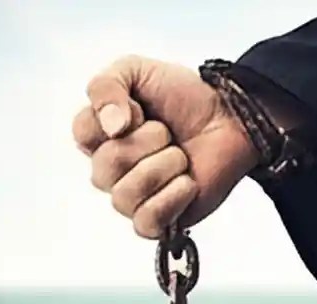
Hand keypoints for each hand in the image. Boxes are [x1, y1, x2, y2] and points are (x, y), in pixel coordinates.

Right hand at [71, 55, 260, 237]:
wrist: (233, 119)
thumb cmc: (184, 98)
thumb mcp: (136, 70)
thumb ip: (105, 85)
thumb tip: (111, 128)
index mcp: (99, 136)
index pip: (82, 132)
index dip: (116, 116)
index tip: (140, 110)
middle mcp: (108, 170)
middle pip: (106, 165)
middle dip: (149, 141)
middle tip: (167, 133)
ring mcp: (129, 198)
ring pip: (124, 195)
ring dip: (165, 167)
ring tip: (181, 157)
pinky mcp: (154, 221)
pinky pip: (145, 220)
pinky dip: (173, 198)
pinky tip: (187, 182)